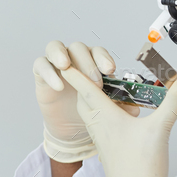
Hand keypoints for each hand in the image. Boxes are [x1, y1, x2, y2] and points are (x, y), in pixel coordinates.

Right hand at [34, 40, 138, 162]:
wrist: (71, 129)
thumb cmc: (91, 112)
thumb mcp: (108, 111)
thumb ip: (121, 107)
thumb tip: (136, 109)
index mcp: (94, 63)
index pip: (99, 52)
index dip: (104, 58)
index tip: (111, 71)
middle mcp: (75, 59)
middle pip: (79, 48)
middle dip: (87, 62)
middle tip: (94, 81)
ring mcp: (57, 64)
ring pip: (56, 48)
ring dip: (62, 55)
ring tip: (67, 68)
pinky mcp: (41, 74)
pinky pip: (41, 65)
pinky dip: (49, 73)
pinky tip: (58, 86)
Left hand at [60, 65, 176, 176]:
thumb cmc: (141, 167)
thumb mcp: (160, 129)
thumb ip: (173, 101)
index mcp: (105, 118)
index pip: (86, 89)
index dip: (77, 73)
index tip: (66, 61)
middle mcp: (100, 128)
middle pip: (86, 100)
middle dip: (87, 85)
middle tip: (96, 73)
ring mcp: (104, 140)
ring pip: (94, 114)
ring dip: (98, 100)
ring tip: (111, 91)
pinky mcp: (111, 150)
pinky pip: (103, 126)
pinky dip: (108, 115)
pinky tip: (123, 117)